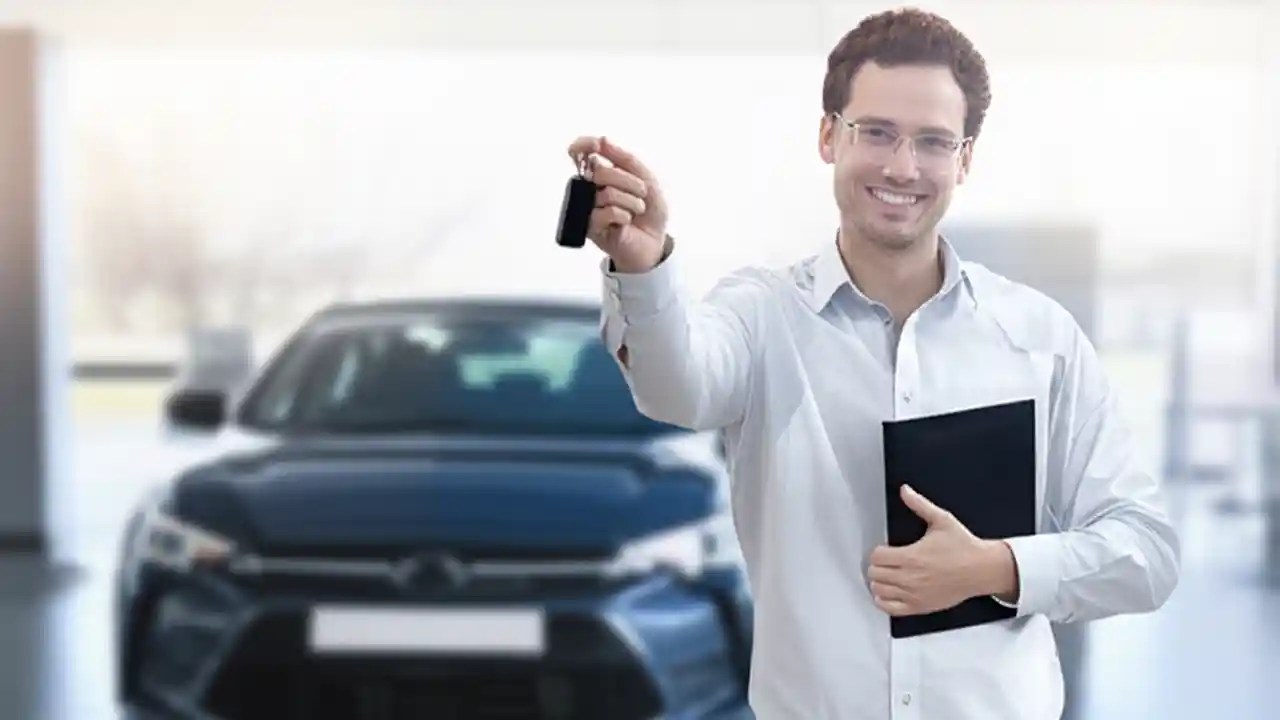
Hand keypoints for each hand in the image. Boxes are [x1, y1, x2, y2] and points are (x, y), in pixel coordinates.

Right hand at [566, 136, 668, 272]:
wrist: (655, 242)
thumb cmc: (649, 212)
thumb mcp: (647, 179)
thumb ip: (626, 159)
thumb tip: (603, 140)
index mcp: (603, 173)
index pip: (582, 153)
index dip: (584, 145)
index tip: (596, 145)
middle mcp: (592, 189)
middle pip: (600, 171)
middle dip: (629, 181)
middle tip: (642, 192)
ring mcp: (589, 208)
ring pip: (607, 192)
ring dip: (631, 201)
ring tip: (637, 210)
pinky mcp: (590, 227)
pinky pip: (607, 212)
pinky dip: (624, 215)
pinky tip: (626, 222)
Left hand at [868, 485, 1017, 616]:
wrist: (982, 570)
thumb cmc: (964, 547)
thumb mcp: (942, 520)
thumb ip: (919, 504)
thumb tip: (905, 490)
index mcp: (912, 556)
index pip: (876, 556)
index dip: (878, 551)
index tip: (885, 549)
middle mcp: (910, 577)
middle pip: (874, 574)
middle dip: (877, 566)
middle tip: (885, 562)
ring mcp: (914, 594)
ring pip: (879, 591)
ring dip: (879, 582)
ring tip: (886, 575)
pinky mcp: (920, 607)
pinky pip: (891, 609)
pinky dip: (884, 601)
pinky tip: (888, 592)